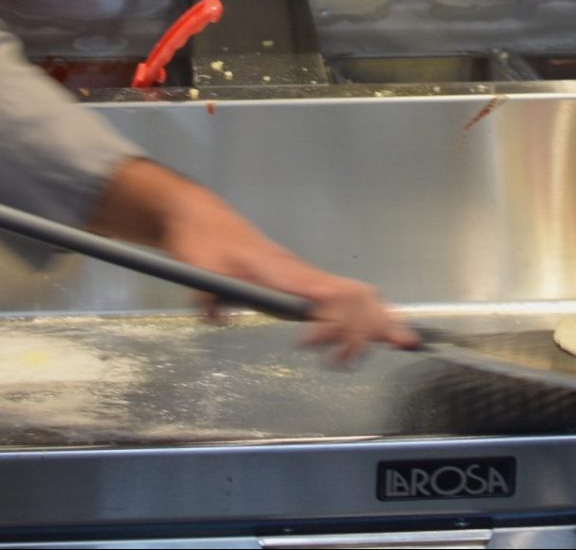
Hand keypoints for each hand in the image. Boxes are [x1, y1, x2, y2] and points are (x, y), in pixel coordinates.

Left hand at [91, 160, 416, 365]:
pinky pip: (341, 297)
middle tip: (359, 357)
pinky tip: (376, 332)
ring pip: (353, 296)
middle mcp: (300, 275)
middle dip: (368, 326)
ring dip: (372, 322)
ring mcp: (302, 278)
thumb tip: (215, 314)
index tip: (312, 344)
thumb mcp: (199, 266)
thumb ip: (208, 292)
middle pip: (351, 297)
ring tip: (376, 351)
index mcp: (283, 271)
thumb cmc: (203, 240)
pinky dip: (365, 313)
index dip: (332, 320)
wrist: (202, 218)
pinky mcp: (297, 284)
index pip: (325, 293)